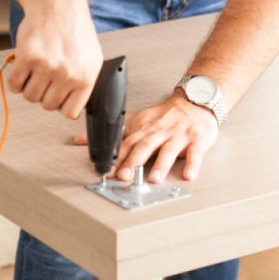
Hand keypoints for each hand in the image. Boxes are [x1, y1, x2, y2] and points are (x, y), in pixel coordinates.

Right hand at [9, 0, 101, 118]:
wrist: (56, 4)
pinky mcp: (28, 57)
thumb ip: (84, 83)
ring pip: (30, 96)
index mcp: (86, 77)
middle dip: (43, 93)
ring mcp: (47, 66)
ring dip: (29, 85)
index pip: (69, 113)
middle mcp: (68, 74)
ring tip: (35, 69)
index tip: (57, 95)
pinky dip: (15, 79)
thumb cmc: (73, 30)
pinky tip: (23, 66)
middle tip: (45, 76)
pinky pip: (14, 84)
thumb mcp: (91, 58)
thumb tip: (74, 107)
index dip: (60, 104)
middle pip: (47, 105)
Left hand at [74, 93, 218, 183]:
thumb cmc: (165, 115)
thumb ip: (112, 133)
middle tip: (124, 176)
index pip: (126, 144)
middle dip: (133, 162)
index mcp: (143, 129)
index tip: (106, 171)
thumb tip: (81, 140)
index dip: (115, 158)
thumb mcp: (136, 120)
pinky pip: (195, 152)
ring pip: (168, 150)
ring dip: (160, 164)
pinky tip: (189, 174)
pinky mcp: (197, 139)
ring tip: (154, 178)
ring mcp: (178, 135)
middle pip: (144, 146)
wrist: (194, 101)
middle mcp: (158, 132)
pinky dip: (193, 164)